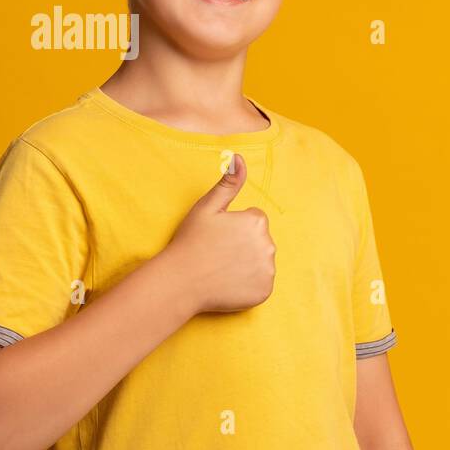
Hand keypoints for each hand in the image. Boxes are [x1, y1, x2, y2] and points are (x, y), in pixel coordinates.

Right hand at [161, 152, 275, 314]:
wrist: (181, 282)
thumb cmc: (191, 241)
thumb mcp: (207, 206)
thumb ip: (228, 183)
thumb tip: (239, 157)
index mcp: (257, 221)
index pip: (254, 220)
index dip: (234, 227)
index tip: (217, 236)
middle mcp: (269, 244)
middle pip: (259, 241)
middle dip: (243, 245)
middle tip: (218, 253)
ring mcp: (268, 270)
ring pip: (260, 262)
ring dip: (247, 264)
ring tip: (221, 268)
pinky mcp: (264, 291)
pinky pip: (260, 284)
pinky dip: (248, 284)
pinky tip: (228, 283)